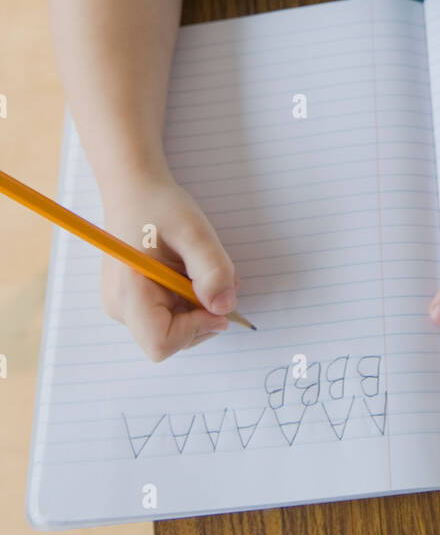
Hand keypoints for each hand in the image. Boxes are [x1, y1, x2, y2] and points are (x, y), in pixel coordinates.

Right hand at [100, 169, 240, 361]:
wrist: (134, 190)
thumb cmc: (158, 205)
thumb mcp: (193, 230)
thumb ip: (212, 269)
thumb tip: (224, 307)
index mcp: (128, 292)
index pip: (161, 344)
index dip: (196, 329)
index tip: (216, 301)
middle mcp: (120, 307)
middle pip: (172, 339)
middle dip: (202, 314)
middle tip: (215, 275)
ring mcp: (125, 306)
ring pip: (175, 327)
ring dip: (198, 305)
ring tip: (200, 266)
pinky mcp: (134, 301)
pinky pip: (170, 314)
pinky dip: (189, 298)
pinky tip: (189, 270)